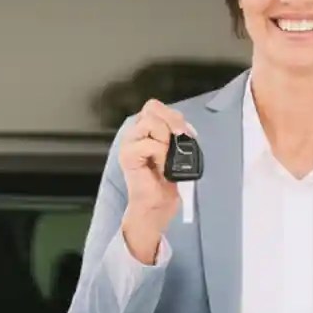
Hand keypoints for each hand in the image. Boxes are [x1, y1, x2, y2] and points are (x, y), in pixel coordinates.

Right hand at [118, 99, 192, 262]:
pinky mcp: (128, 155)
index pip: (155, 106)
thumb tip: (183, 128)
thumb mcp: (176, 151)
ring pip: (150, 122)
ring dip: (165, 139)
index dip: (173, 116)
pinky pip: (150, 143)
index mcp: (145, 130)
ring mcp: (129, 143)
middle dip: (172, 123)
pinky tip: (162, 167)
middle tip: (179, 141)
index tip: (185, 134)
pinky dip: (161, 154)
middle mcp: (134, 133)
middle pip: (152, 108)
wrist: (158, 206)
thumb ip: (175, 133)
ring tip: (167, 158)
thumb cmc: (167, 182)